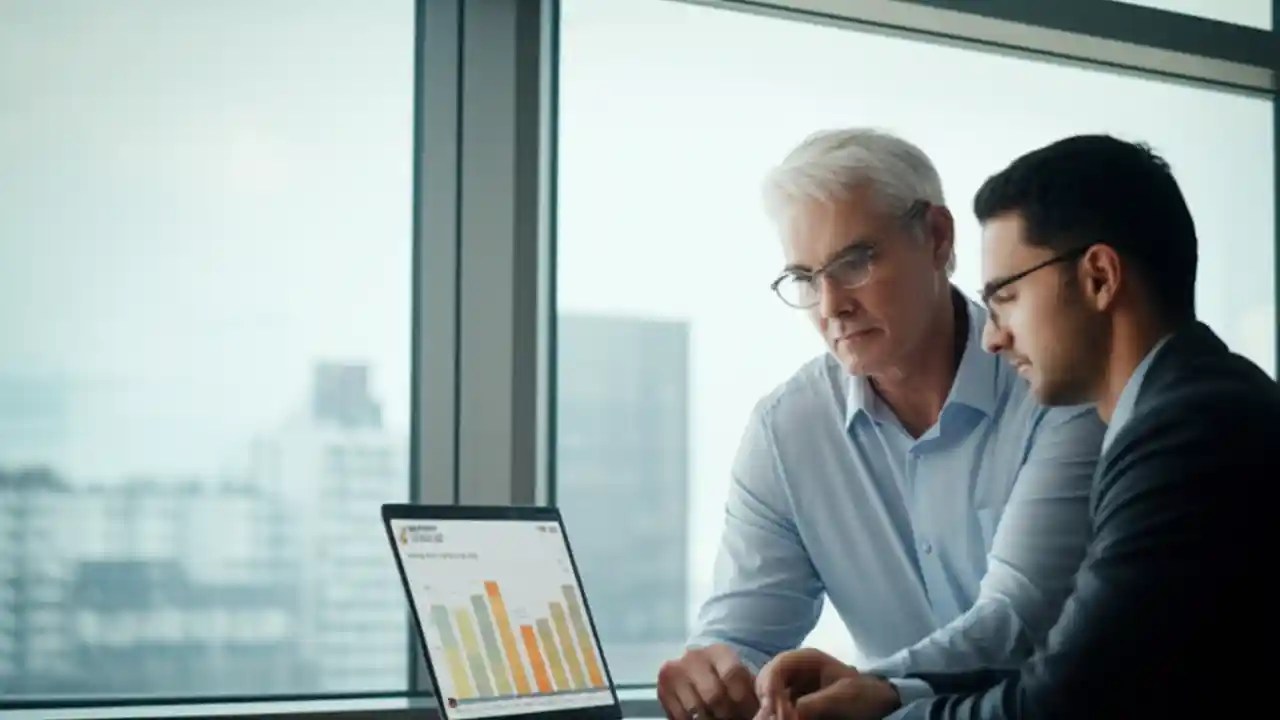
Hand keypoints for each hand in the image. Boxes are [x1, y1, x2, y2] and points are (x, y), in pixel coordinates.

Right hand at [658, 644, 759, 719]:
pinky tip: (706, 719)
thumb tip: (765, 711)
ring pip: (697, 710)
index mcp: (719, 651)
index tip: (753, 714)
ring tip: (721, 719)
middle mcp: (693, 657)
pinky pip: (681, 717)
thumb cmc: (728, 677)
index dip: (744, 700)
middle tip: (736, 719)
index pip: (733, 675)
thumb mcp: (742, 676)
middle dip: (729, 715)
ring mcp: (675, 672)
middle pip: (714, 695)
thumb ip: (753, 689)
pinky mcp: (663, 689)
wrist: (699, 669)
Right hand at [754, 649, 899, 719]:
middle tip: (772, 718)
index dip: (771, 686)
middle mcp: (796, 670)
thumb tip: (789, 713)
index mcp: (807, 659)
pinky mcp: (795, 702)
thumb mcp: (842, 698)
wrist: (880, 704)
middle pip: (767, 679)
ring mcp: (794, 686)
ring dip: (768, 708)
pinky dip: (776, 713)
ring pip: (768, 694)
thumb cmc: (865, 695)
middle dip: (767, 698)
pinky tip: (779, 719)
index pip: (778, 666)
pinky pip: (777, 706)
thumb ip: (814, 703)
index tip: (774, 708)